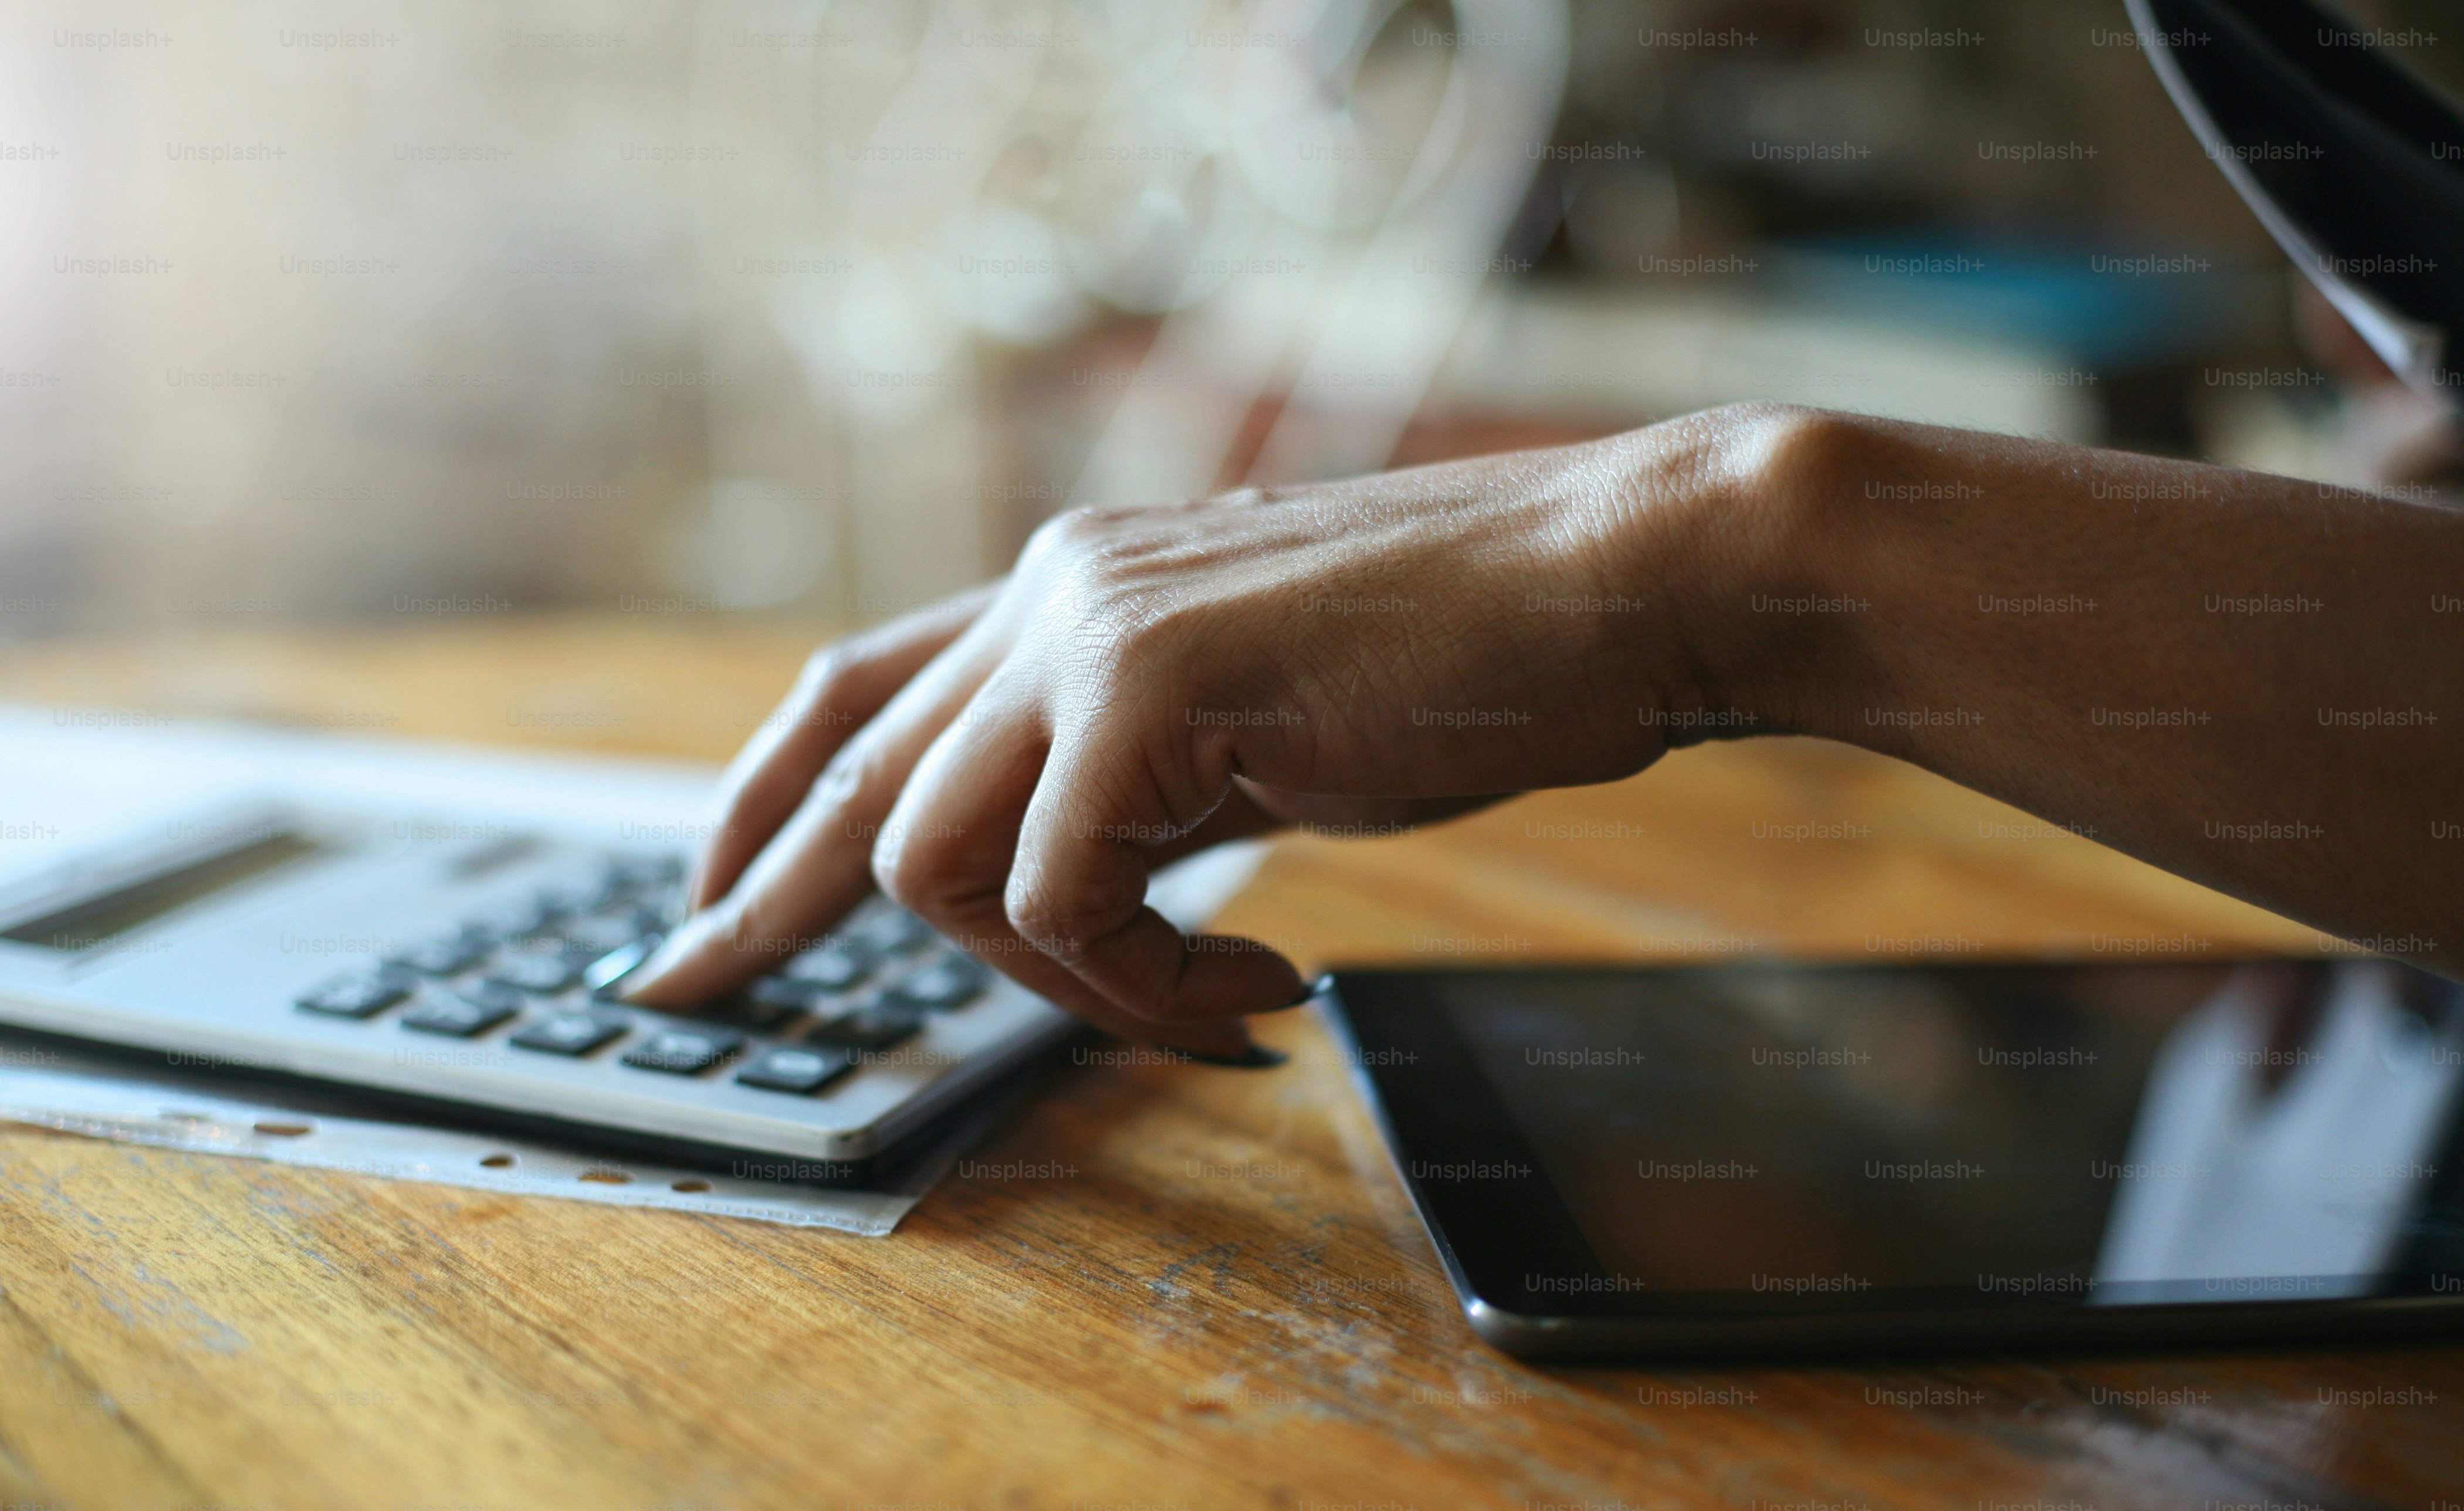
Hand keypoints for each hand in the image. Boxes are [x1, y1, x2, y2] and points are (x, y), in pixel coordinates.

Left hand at [620, 407, 1788, 1053]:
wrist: (1617, 583)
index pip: (865, 685)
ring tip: (1197, 1002)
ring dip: (1055, 979)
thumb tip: (1073, 890)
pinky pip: (1059, 901)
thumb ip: (1144, 776)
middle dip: (761, 906)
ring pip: (936, 862)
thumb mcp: (1262, 720)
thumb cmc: (1471, 663)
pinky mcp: (1151, 689)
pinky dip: (1142, 983)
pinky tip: (1261, 987)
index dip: (769, 796)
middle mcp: (1057, 588)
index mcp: (1078, 585)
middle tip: (691, 998)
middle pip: (853, 777)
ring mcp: (1094, 627)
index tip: (710, 898)